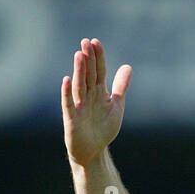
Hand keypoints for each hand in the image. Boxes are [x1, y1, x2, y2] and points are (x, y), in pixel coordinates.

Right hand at [61, 38, 131, 167]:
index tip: (96, 42)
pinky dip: (67, 93)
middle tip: (85, 42)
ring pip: (79, 86)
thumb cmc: (103, 128)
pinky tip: (66, 80)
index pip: (98, 71)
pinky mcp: (71, 119)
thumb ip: (121, 87)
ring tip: (79, 55)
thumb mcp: (116, 106)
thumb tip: (128, 66)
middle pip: (88, 75)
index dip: (98, 58)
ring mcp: (79, 106)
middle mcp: (87, 96)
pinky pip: (69, 104)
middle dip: (88, 59)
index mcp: (98, 92)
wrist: (93, 151)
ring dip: (79, 71)